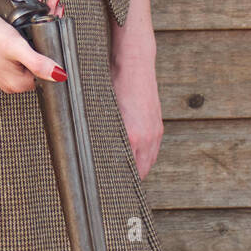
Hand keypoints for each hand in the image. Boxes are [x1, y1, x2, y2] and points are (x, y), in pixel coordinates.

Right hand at [0, 0, 64, 93]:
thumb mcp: (16, 47)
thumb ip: (38, 63)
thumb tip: (60, 76)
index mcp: (18, 83)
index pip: (49, 70)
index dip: (58, 47)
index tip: (60, 25)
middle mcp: (13, 80)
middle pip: (43, 58)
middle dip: (52, 33)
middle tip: (55, 12)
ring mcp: (8, 70)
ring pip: (35, 51)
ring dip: (42, 31)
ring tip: (46, 10)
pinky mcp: (3, 59)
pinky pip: (24, 49)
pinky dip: (30, 33)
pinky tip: (31, 21)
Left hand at [110, 55, 163, 178]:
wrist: (134, 63)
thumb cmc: (113, 82)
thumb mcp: (101, 109)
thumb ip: (101, 132)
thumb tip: (92, 149)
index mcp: (131, 135)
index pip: (125, 170)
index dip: (115, 181)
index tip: (106, 187)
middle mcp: (146, 137)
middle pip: (139, 171)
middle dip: (127, 180)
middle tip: (113, 186)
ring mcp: (155, 132)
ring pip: (148, 162)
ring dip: (138, 170)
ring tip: (123, 176)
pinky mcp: (158, 126)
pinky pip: (153, 151)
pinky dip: (145, 158)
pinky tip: (135, 158)